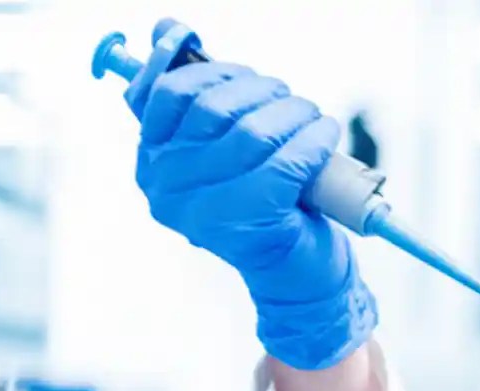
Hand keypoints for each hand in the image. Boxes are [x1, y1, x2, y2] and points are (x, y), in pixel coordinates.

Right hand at [125, 53, 376, 370]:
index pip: (167, 95)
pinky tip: (326, 136)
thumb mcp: (223, 146)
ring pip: (253, 132)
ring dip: (295, 113)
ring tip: (312, 118)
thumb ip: (196, 94)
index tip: (236, 67)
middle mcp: (166, 189)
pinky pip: (286, 162)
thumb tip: (165, 28)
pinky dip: (315, 140)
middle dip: (261, 90)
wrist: (296, 274)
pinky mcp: (250, 224)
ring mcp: (204, 211)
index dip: (204, 67)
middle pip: (214, 107)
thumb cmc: (264, 201)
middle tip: (289, 100)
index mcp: (152, 163)